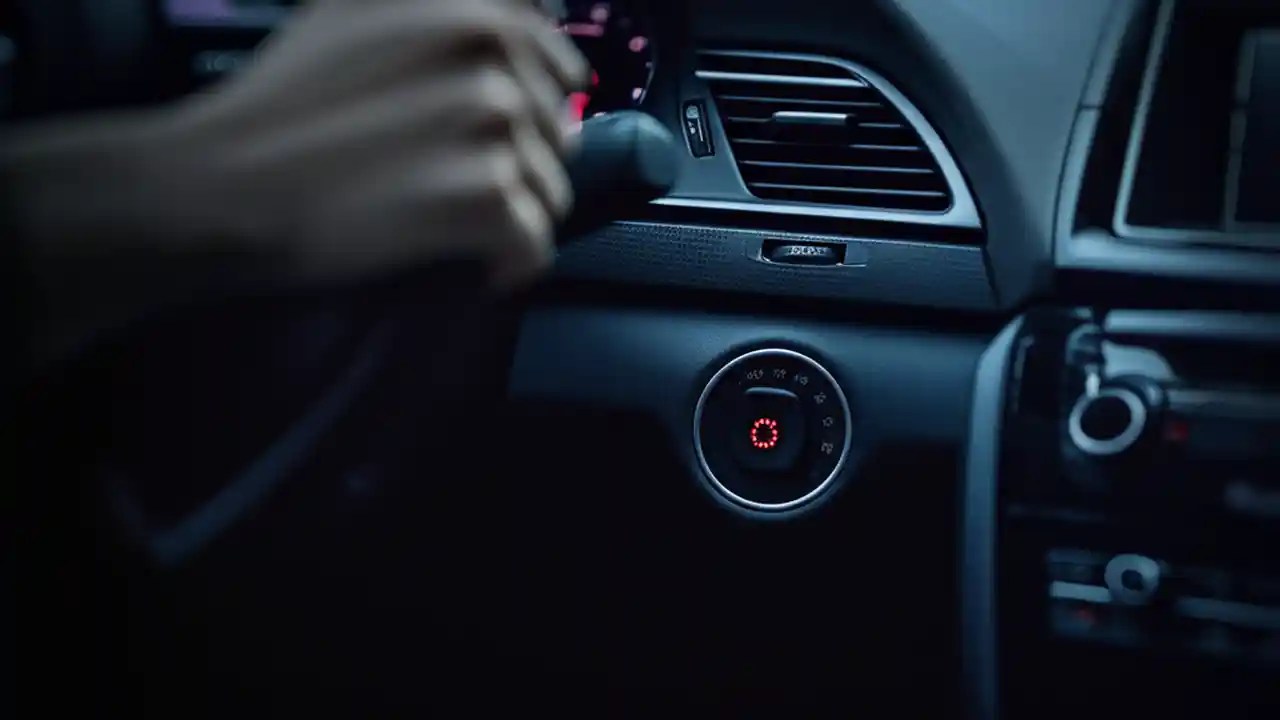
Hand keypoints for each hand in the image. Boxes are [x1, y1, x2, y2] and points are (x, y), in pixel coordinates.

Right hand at [154, 0, 587, 286]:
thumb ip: (431, 10)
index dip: (541, 82)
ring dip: (512, 216)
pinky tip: (476, 268)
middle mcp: (481, 40)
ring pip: (550, 185)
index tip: (505, 120)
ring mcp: (488, 115)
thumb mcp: (347, 13)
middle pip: (555, 120)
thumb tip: (524, 32)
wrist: (221, 185)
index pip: (545, 36)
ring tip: (450, 225)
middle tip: (458, 184)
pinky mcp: (485, 189)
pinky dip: (510, 265)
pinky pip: (534, 241)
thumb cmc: (279, 107)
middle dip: (522, 160)